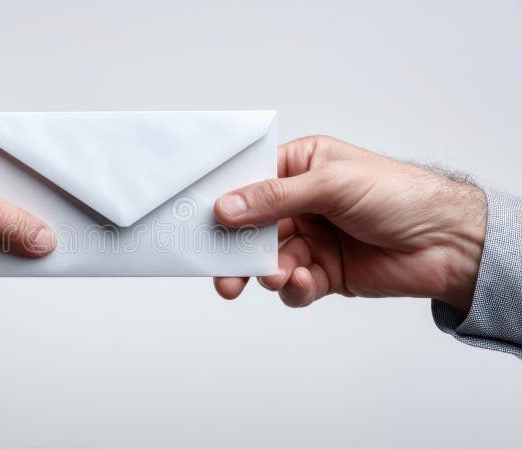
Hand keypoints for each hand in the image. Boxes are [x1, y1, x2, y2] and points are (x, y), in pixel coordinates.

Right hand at [213, 136, 486, 313]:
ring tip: (271, 276)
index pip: (251, 181)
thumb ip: (276, 197)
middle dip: (235, 250)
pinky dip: (291, 287)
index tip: (201, 220)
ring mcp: (312, 239)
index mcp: (302, 167)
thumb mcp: (333, 184)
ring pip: (267, 260)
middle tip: (221, 272)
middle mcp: (302, 203)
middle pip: (251, 227)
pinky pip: (292, 284)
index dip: (225, 201)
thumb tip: (227, 207)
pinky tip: (301, 281)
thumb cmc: (401, 195)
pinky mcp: (323, 272)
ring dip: (264, 271)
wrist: (449, 243)